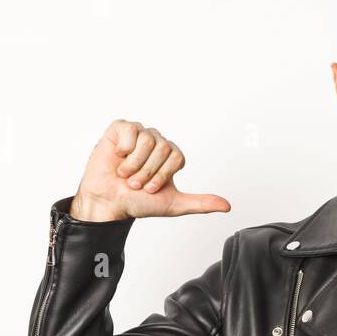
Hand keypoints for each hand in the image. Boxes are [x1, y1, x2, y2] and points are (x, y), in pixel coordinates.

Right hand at [70, 119, 231, 220]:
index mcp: (170, 156)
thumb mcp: (173, 204)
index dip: (162, 175)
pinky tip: (118, 156)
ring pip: (147, 140)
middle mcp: (156, 142)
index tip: (150, 188)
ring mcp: (139, 134)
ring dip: (134, 164)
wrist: (109, 202)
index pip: (177, 157)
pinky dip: (123, 148)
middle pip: (162, 148)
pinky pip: (129, 130)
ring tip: (125, 174)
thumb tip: (227, 206)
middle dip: (147, 171)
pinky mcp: (120, 129)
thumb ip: (201, 203)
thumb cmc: (137, 202)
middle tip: (136, 183)